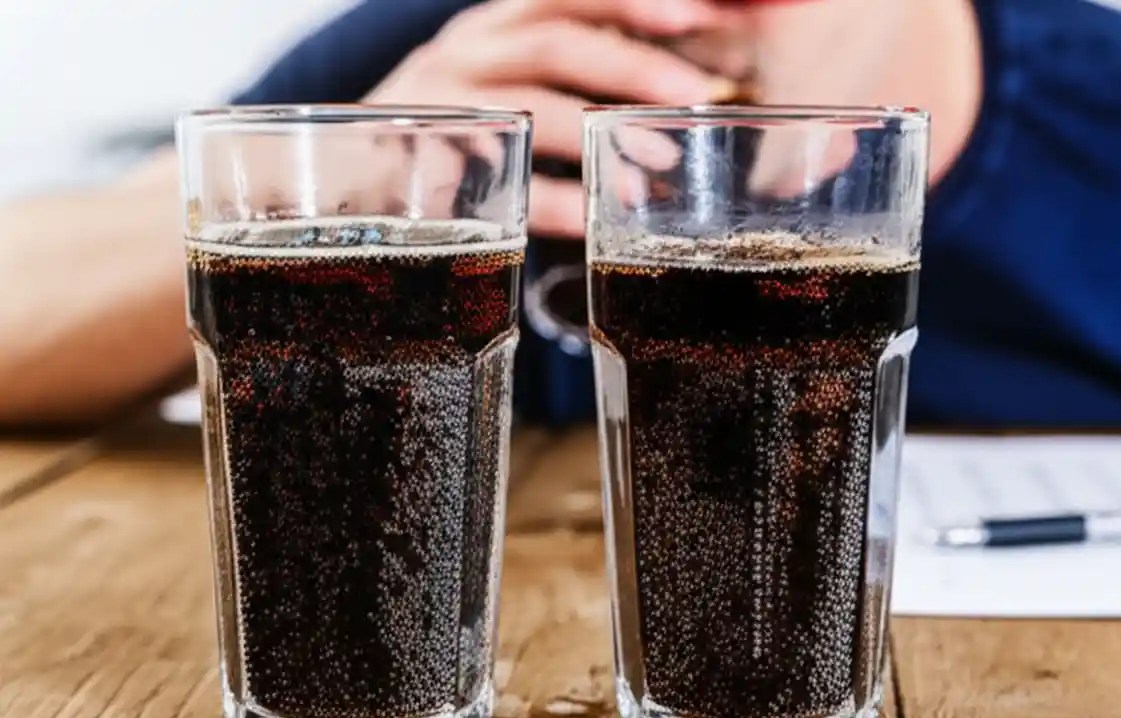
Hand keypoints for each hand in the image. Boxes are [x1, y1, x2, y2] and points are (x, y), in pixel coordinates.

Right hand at [366, 0, 740, 237]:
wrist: (349, 178)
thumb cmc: (453, 130)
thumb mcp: (507, 82)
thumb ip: (576, 78)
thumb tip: (677, 97)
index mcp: (495, 25)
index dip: (631, 2)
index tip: (699, 13)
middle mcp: (463, 50)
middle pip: (554, 42)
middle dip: (633, 65)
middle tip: (697, 93)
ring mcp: (437, 103)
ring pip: (526, 104)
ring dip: (597, 133)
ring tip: (656, 165)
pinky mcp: (418, 163)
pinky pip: (500, 180)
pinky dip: (552, 201)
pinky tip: (596, 220)